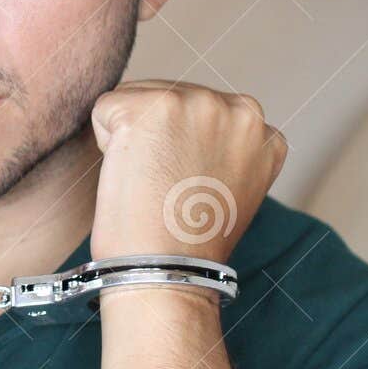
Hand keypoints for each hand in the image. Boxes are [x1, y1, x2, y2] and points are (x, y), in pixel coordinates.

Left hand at [89, 80, 286, 266]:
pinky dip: (104, 141)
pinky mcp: (151, 106)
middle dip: (157, 136)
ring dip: (131, 136)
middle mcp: (238, 108)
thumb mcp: (229, 186)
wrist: (167, 272)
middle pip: (170, 97)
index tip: (186, 185)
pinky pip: (105, 108)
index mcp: (263, 132)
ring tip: (150, 182)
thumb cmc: (187, 243)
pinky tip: (129, 174)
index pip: (202, 114)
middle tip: (165, 187)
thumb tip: (184, 129)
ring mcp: (196, 102)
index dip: (181, 149)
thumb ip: (220, 148)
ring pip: (137, 98)